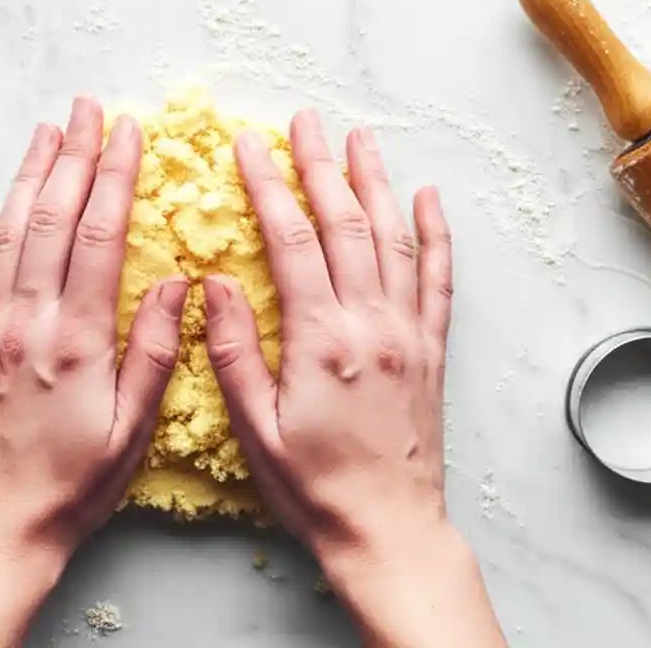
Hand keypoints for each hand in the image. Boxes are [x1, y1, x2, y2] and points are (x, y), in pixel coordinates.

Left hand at [0, 98, 188, 647]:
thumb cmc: (73, 487)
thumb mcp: (132, 429)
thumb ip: (154, 351)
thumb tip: (178, 282)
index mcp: (77, 339)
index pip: (99, 236)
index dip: (116, 178)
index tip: (130, 134)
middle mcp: (26, 321)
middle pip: (52, 218)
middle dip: (75, 157)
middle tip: (90, 110)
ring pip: (8, 232)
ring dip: (29, 174)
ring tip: (47, 129)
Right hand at [205, 110, 503, 646]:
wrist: (388, 530)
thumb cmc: (314, 488)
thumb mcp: (255, 429)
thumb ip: (233, 352)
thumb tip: (212, 284)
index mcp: (321, 339)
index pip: (291, 240)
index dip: (268, 186)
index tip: (249, 145)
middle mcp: (370, 323)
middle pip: (344, 223)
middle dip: (320, 165)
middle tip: (303, 120)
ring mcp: (408, 332)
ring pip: (393, 238)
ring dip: (375, 182)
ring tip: (360, 137)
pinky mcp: (431, 350)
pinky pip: (438, 279)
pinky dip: (435, 234)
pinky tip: (428, 198)